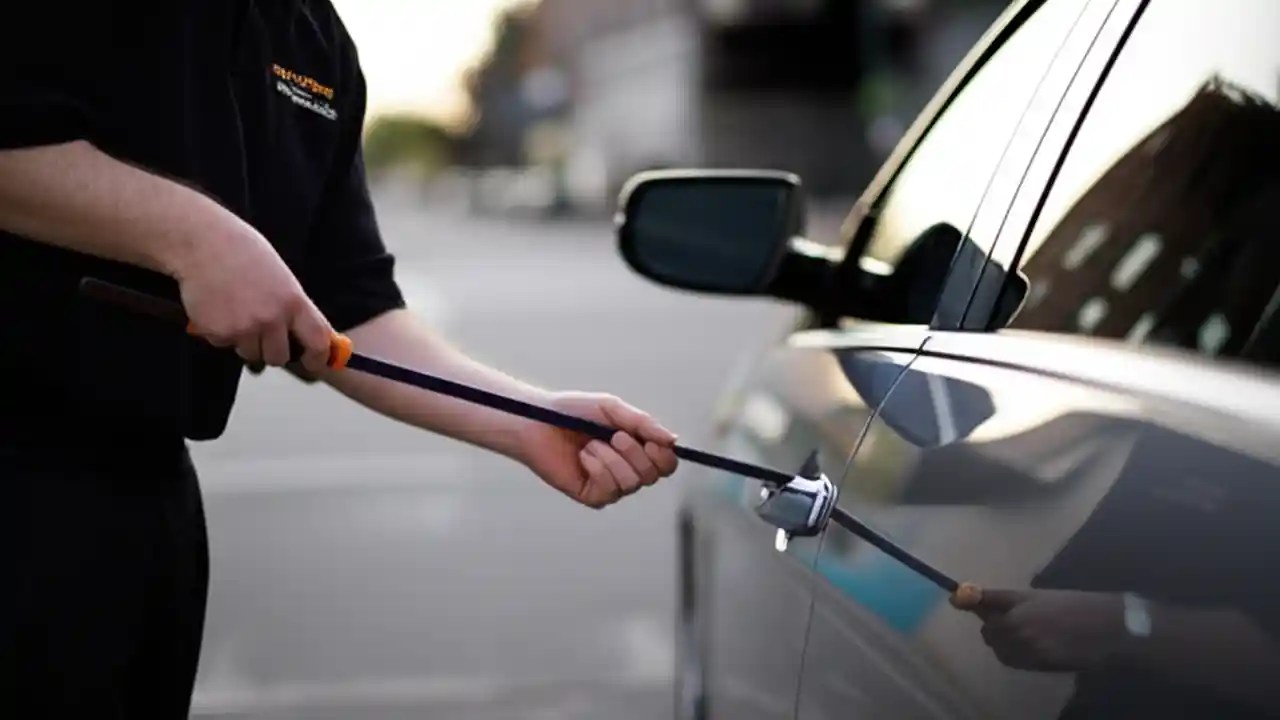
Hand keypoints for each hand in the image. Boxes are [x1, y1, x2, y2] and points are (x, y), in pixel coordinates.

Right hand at [170, 214, 333, 373]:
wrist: (203, 242)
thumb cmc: (242, 252)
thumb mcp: (281, 277)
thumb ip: (293, 307)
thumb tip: (305, 333)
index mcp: (293, 301)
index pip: (317, 341)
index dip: (318, 357)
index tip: (314, 363)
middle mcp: (271, 318)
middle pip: (279, 357)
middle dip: (272, 350)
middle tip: (262, 335)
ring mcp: (244, 327)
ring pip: (250, 353)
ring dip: (245, 342)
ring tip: (236, 312)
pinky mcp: (218, 332)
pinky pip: (223, 344)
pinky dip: (220, 333)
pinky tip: (218, 309)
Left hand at [520, 392, 679, 508]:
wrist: (537, 422)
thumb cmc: (573, 411)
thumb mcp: (611, 408)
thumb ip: (643, 423)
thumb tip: (673, 440)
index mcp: (636, 448)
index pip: (666, 463)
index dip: (664, 456)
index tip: (650, 441)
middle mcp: (627, 470)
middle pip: (652, 475)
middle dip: (635, 453)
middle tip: (615, 436)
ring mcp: (610, 485)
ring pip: (631, 483)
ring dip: (612, 459)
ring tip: (591, 444)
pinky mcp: (593, 496)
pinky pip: (609, 490)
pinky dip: (598, 468)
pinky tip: (584, 457)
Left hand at [972, 590, 1128, 671]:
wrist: (1109, 628)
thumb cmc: (1074, 604)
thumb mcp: (1036, 595)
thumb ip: (1000, 599)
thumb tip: (964, 598)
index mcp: (1016, 608)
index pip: (982, 608)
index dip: (971, 603)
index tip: (958, 598)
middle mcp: (1017, 630)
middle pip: (988, 632)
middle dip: (995, 625)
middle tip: (1010, 617)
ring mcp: (1028, 650)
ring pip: (1000, 649)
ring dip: (1005, 642)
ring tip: (1027, 632)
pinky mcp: (1040, 665)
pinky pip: (1016, 661)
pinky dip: (1017, 654)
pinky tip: (1034, 645)